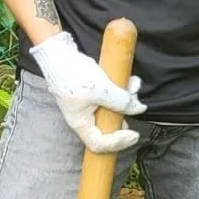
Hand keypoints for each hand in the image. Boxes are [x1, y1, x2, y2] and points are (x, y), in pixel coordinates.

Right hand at [31, 31, 144, 153]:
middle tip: (135, 105)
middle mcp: (84, 117)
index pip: (99, 144)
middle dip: (125, 116)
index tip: (133, 133)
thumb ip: (122, 102)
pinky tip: (129, 81)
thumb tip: (138, 108)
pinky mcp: (93, 94)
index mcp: (81, 123)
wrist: (59, 55)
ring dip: (127, 100)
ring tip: (133, 87)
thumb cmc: (73, 75)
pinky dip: (122, 91)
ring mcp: (88, 106)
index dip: (118, 143)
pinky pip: (111, 98)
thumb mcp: (102, 90)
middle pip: (108, 128)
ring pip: (113, 111)